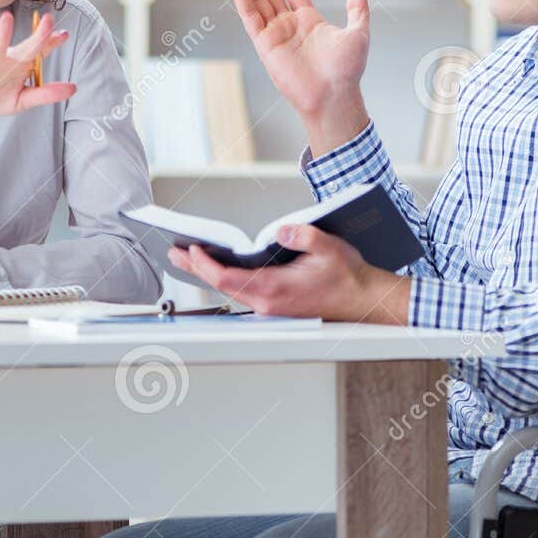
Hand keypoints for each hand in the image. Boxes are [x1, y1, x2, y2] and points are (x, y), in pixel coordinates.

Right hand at [0, 10, 76, 152]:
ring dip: (3, 34)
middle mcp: (8, 59)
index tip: (65, 34)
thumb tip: (74, 87)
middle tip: (49, 20)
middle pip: (25, 47)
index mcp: (22, 65)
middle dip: (37, 35)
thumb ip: (46, 94)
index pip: (40, 51)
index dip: (52, 43)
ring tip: (8, 18)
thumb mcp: (25, 99)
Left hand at [166, 223, 409, 324]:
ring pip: (230, 290)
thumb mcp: (327, 247)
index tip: (191, 250)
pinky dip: (225, 279)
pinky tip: (219, 268)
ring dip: (209, 273)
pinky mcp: (275, 305)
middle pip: (222, 286)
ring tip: (189, 257)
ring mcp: (270, 307)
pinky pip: (242, 292)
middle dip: (196, 268)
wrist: (363, 299)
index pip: (227, 279)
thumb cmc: (348, 276)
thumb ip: (302, 235)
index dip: (205, 265)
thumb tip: (279, 230)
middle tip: (174, 252)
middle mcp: (268, 303)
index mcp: (275, 289)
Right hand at [227, 0, 370, 155]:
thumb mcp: (358, 34)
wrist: (333, 95)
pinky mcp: (265, 46)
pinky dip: (241, 0)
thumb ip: (357, 10)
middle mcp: (289, 25)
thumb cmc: (347, 71)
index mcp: (309, 20)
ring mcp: (275, 34)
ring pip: (256, 1)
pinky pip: (250, 18)